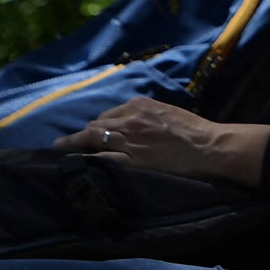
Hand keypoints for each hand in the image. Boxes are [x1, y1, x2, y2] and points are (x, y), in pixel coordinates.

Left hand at [53, 97, 257, 181]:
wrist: (209, 146)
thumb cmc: (193, 130)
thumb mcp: (166, 112)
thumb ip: (146, 114)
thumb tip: (132, 120)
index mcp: (139, 105)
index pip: (107, 114)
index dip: (96, 124)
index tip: (89, 131)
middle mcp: (130, 119)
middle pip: (95, 125)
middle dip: (81, 134)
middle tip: (65, 143)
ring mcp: (130, 140)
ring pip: (93, 139)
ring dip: (74, 145)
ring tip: (60, 150)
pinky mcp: (134, 160)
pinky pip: (103, 158)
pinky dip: (88, 160)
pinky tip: (77, 164)